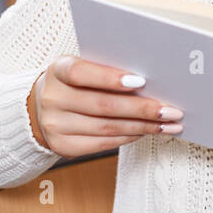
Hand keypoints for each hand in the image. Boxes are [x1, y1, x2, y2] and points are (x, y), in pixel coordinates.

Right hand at [27, 55, 182, 158]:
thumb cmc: (73, 83)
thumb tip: (150, 81)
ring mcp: (56, 125)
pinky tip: (147, 132)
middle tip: (172, 111)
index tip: (141, 81)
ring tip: (168, 124)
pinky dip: (129, 137)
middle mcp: (53, 98)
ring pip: (108, 127)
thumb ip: (106, 70)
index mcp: (58, 70)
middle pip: (103, 105)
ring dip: (143, 127)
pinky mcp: (63, 146)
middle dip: (142, 109)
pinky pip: (103, 143)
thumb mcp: (82, 67)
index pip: (82, 73)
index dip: (111, 78)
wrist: (40, 108)